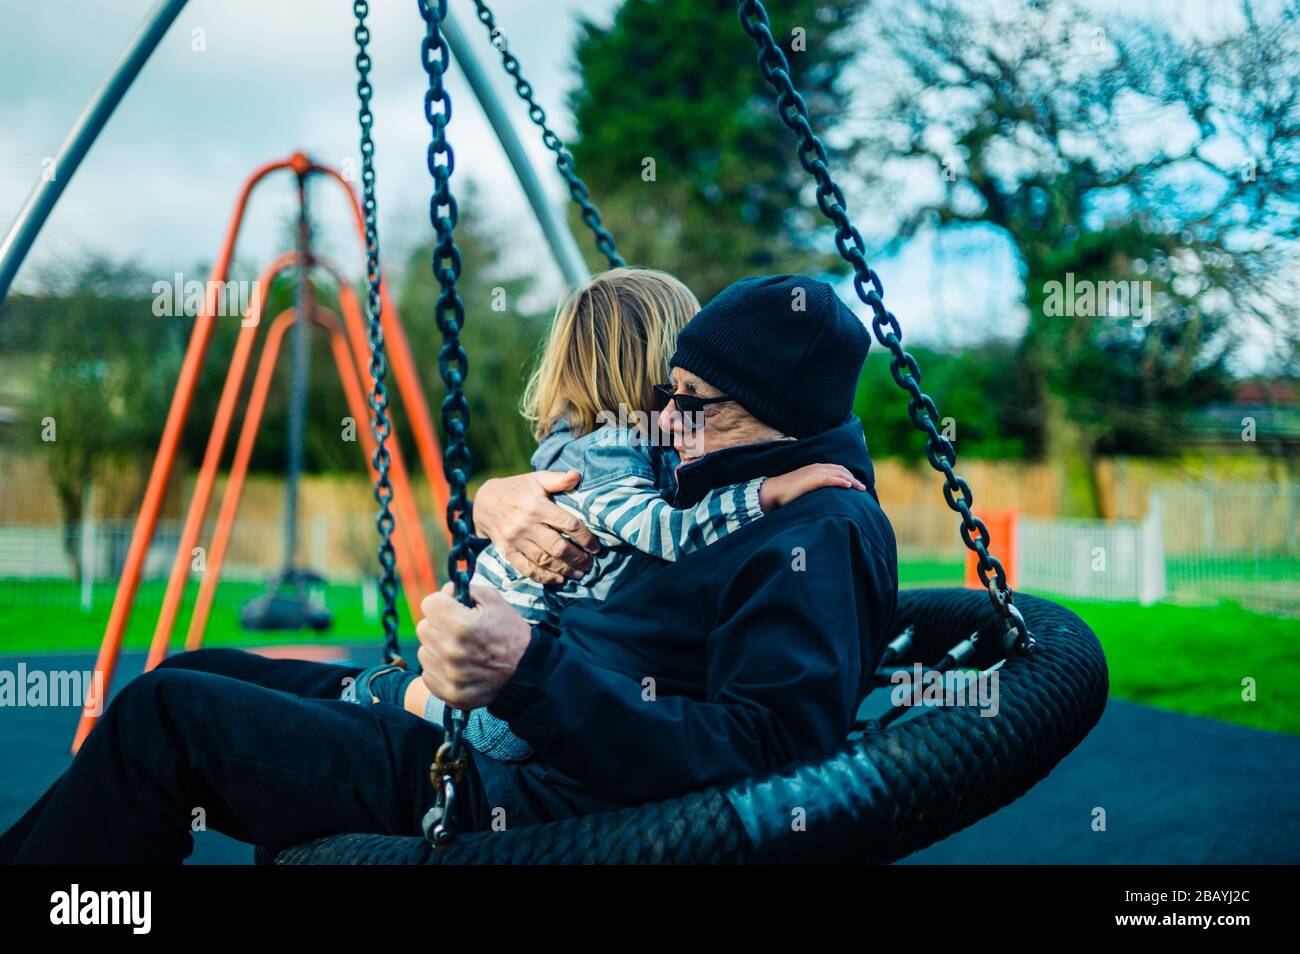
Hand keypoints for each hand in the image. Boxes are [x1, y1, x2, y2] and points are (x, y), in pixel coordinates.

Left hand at [417, 581, 533, 709]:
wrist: (526, 672)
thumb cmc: (510, 633)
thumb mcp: (495, 601)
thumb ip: (466, 589)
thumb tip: (444, 592)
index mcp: (462, 625)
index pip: (429, 604)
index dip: (442, 602)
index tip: (452, 607)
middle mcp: (452, 651)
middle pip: (423, 627)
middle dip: (438, 624)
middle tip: (457, 629)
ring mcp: (449, 676)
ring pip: (424, 651)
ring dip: (437, 647)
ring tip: (460, 649)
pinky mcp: (449, 693)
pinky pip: (427, 674)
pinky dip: (439, 668)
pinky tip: (458, 666)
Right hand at [474, 470, 600, 584]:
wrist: (484, 502)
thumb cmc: (517, 489)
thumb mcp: (537, 479)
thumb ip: (558, 479)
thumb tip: (577, 475)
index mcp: (538, 506)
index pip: (569, 524)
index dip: (585, 538)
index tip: (596, 547)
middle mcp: (527, 525)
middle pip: (558, 547)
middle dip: (578, 558)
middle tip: (590, 564)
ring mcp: (516, 540)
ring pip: (545, 560)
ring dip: (565, 570)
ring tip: (580, 574)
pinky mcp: (507, 551)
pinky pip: (527, 568)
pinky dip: (544, 577)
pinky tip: (559, 580)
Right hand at [758, 463, 865, 511]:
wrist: (774, 490)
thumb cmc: (787, 492)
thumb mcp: (804, 488)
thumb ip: (815, 489)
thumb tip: (823, 498)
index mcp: (815, 469)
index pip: (837, 469)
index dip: (848, 475)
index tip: (856, 484)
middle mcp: (817, 468)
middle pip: (841, 470)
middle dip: (853, 478)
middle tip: (862, 488)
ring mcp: (815, 472)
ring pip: (839, 473)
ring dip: (852, 480)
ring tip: (860, 488)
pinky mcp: (813, 479)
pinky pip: (831, 478)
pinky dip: (841, 481)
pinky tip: (849, 486)